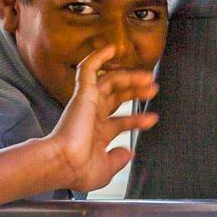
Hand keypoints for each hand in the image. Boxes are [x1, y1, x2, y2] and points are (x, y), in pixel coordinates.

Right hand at [45, 44, 158, 191]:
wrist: (64, 163)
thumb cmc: (79, 169)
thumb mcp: (107, 169)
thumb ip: (118, 160)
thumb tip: (127, 152)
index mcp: (96, 134)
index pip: (119, 121)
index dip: (137, 119)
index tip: (152, 118)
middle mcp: (91, 117)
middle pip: (116, 97)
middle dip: (135, 92)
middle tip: (152, 89)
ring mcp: (87, 103)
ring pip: (109, 81)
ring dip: (129, 77)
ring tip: (147, 78)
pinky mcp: (83, 94)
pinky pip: (88, 69)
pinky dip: (98, 57)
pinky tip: (111, 47)